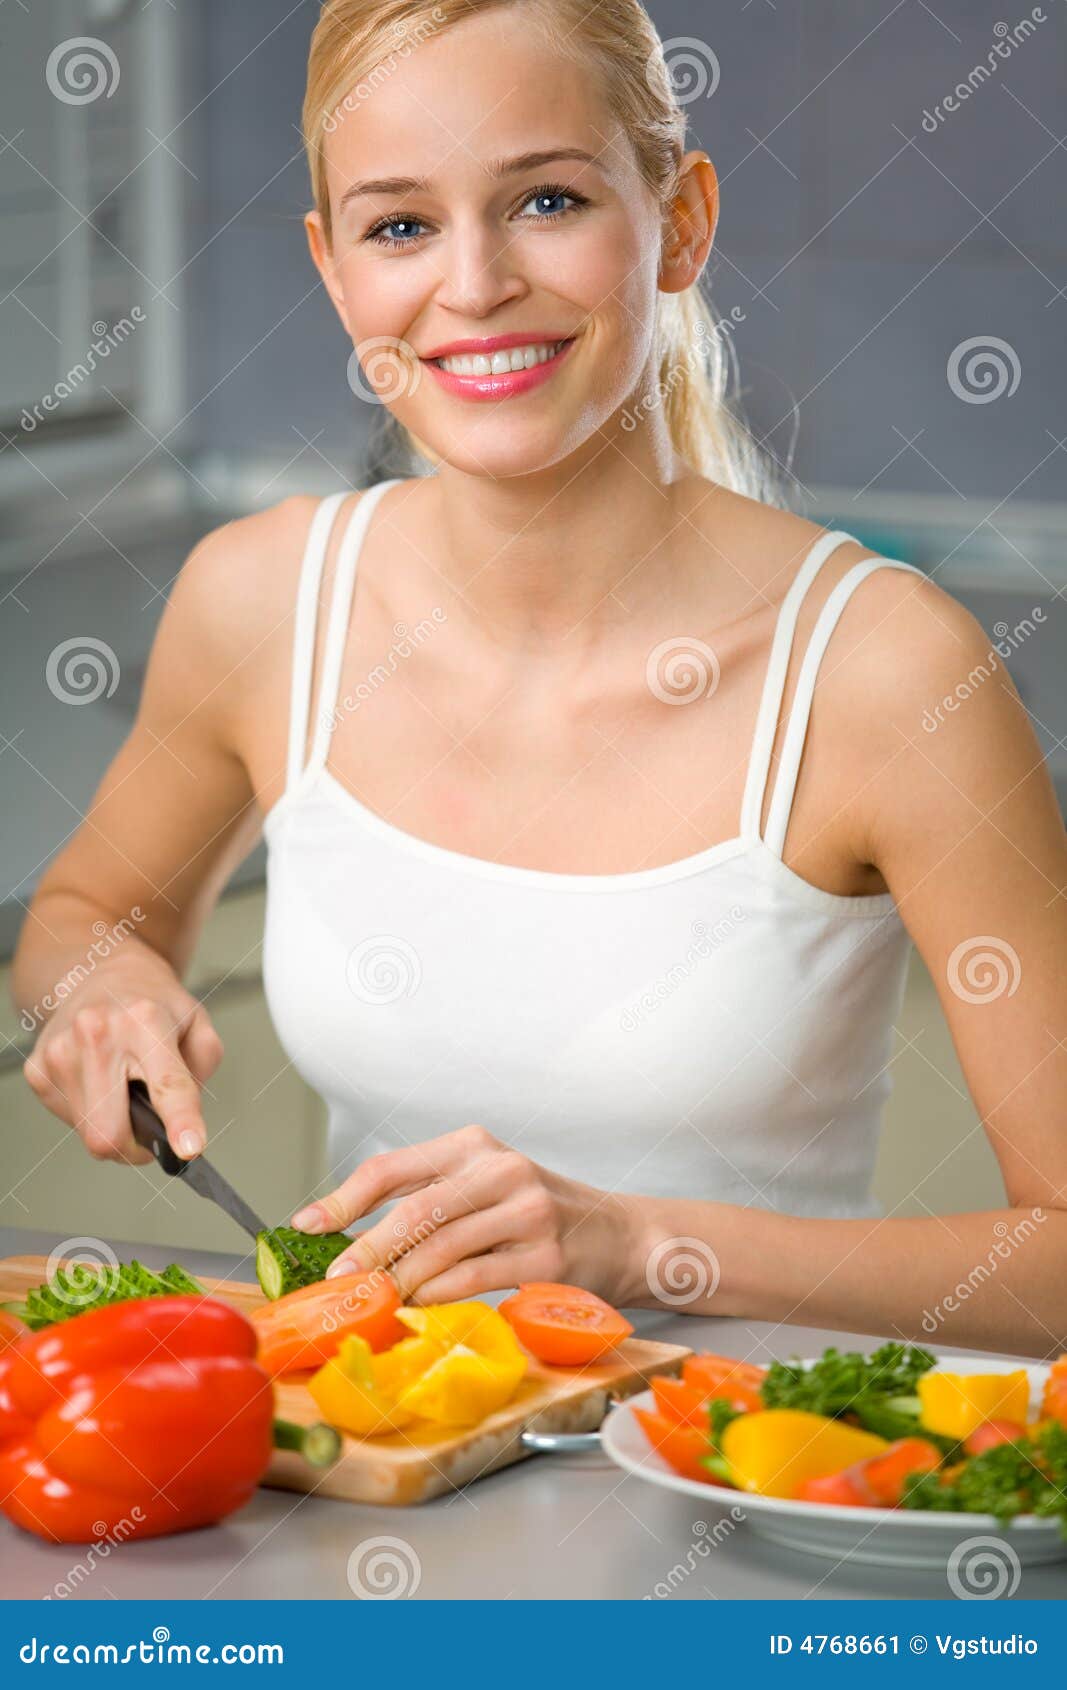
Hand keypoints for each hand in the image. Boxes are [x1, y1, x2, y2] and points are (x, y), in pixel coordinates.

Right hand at [23, 973, 222, 1164]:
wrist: (100, 972)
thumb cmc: (152, 1003)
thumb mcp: (197, 1025)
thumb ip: (200, 1074)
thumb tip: (181, 1126)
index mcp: (146, 1021)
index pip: (167, 1083)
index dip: (179, 1121)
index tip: (187, 1148)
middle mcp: (96, 1033)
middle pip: (109, 1131)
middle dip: (135, 1145)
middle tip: (150, 1126)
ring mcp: (59, 1052)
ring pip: (89, 1133)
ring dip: (113, 1125)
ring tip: (121, 1086)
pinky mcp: (37, 1070)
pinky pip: (70, 1120)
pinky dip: (90, 1113)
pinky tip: (98, 1081)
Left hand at [290, 1124, 643, 1304]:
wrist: (618, 1234)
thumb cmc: (536, 1213)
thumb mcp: (483, 1186)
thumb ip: (426, 1200)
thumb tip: (344, 1236)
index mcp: (473, 1145)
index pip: (392, 1167)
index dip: (342, 1198)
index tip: (305, 1225)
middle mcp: (500, 1170)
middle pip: (413, 1210)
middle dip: (365, 1251)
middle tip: (335, 1281)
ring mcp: (526, 1212)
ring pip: (440, 1250)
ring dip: (397, 1282)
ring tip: (373, 1301)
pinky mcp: (545, 1257)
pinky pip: (472, 1281)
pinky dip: (436, 1298)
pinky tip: (417, 1307)